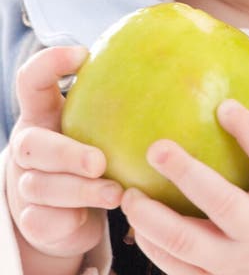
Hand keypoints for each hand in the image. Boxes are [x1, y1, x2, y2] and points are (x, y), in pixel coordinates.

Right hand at [6, 45, 123, 258]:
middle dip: (65, 152)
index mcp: (44, 115)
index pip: (32, 80)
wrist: (66, 216)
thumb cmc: (96, 159)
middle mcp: (30, 147)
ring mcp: (27, 184)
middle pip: (31, 144)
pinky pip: (44, 220)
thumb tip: (195, 65)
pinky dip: (69, 219)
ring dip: (79, 190)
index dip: (50, 63)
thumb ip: (131, 101)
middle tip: (99, 161)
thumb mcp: (106, 128)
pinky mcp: (33, 220)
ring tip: (116, 193)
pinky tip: (93, 217)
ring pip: (41, 185)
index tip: (83, 55)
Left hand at [121, 97, 248, 274]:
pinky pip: (175, 266)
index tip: (224, 106)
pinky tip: (135, 218)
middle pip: (222, 204)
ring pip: (188, 242)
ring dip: (154, 218)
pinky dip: (152, 244)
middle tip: (156, 147)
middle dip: (188, 174)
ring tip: (128, 192)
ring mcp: (234, 265)